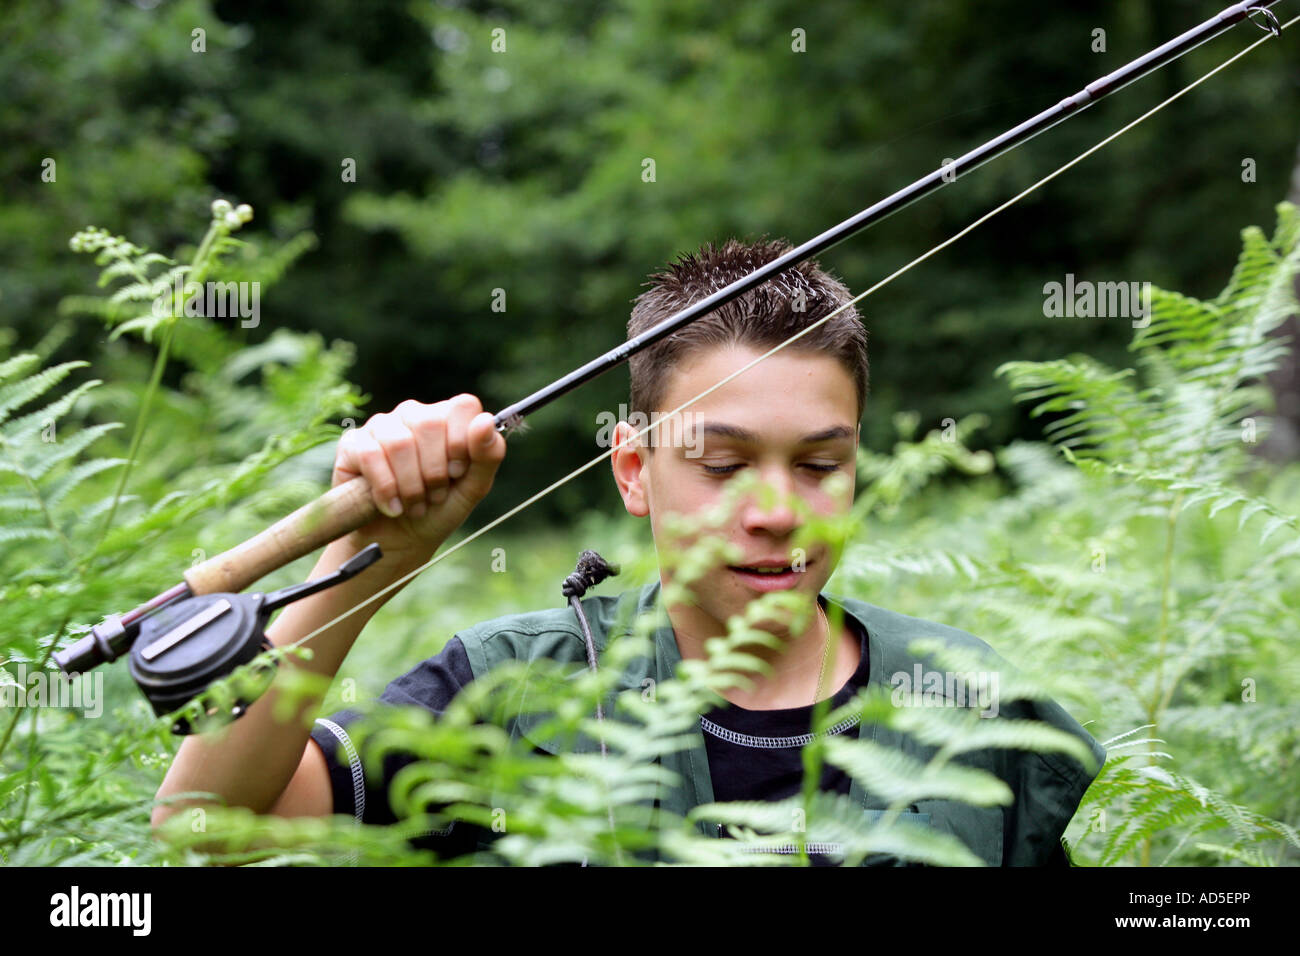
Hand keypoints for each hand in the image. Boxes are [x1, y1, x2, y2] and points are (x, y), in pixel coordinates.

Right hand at [332, 395, 506, 566]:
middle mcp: (414, 415)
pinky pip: (370, 455)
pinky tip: (392, 507)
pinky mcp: (353, 444)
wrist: (399, 542)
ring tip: (414, 505)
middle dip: (435, 471)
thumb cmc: (438, 510)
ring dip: (411, 485)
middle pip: (430, 424)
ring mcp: (382, 426)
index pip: (463, 406)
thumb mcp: (472, 488)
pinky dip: (385, 488)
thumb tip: (485, 422)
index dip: (462, 441)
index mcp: (447, 419)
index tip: (458, 472)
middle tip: (434, 496)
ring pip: (400, 443)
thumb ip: (488, 455)